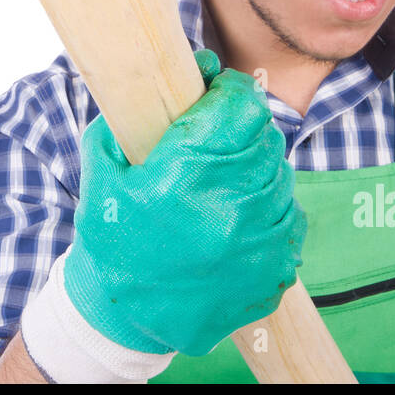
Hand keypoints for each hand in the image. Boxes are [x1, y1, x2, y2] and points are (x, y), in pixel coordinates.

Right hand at [63, 49, 306, 356]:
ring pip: (281, 177)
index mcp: (184, 177)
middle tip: (218, 141)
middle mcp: (229, 209)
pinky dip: (271, 213)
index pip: (242, 107)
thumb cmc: (110, 240)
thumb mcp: (102, 171)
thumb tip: (172, 73)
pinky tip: (239, 218)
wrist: (121, 322)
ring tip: (224, 184)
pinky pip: (292, 221)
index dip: (232, 92)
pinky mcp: (274, 274)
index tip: (220, 93)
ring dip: (258, 171)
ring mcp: (257, 245)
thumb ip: (127, 117)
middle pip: (264, 138)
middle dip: (242, 130)